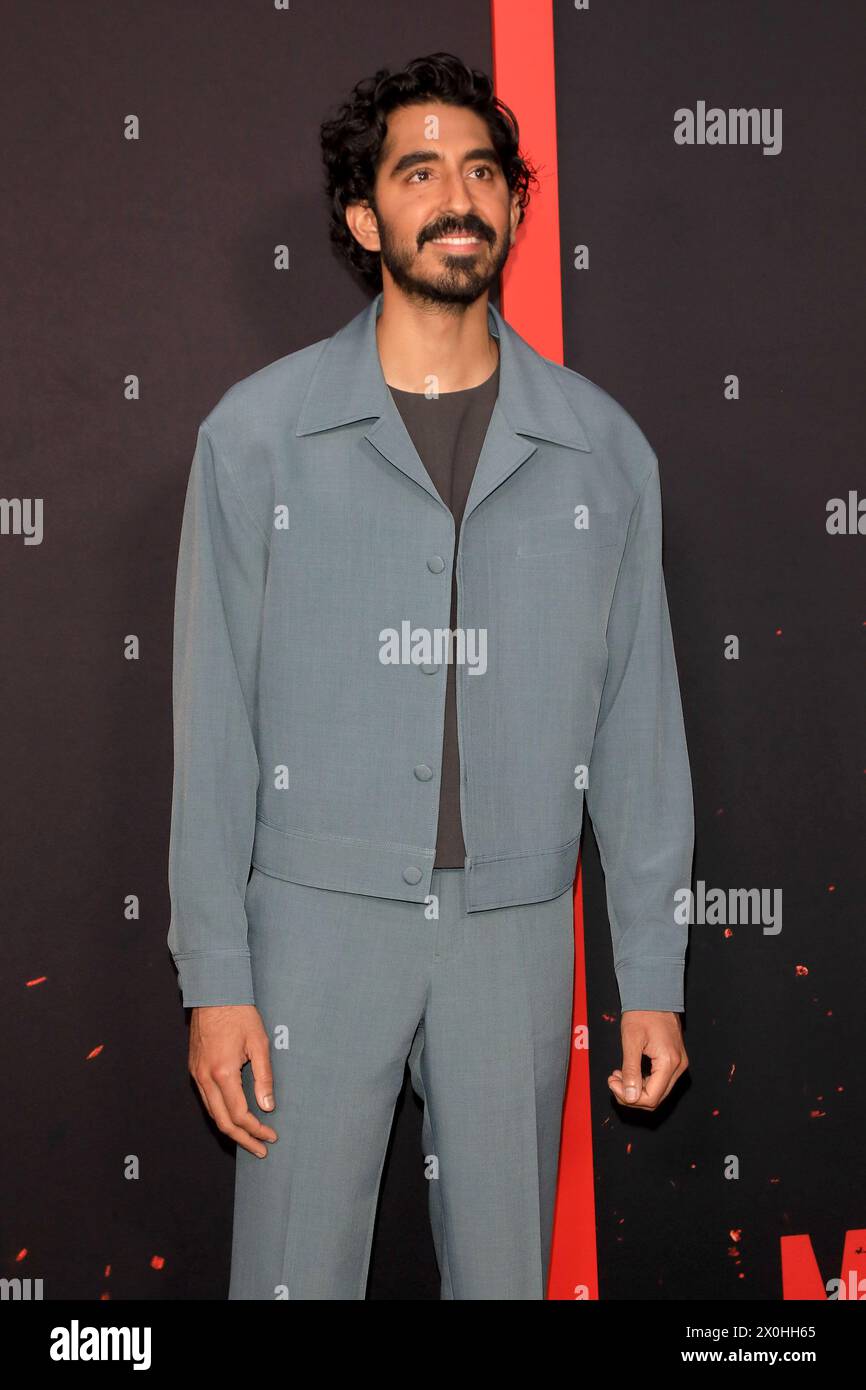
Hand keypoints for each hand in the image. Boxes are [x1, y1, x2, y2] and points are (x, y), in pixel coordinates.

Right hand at [188, 1005, 277, 1156]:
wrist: (214, 993)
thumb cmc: (239, 1014)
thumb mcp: (259, 1043)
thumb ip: (264, 1077)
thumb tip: (267, 1106)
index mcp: (223, 1073)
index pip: (240, 1114)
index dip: (256, 1130)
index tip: (271, 1136)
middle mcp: (205, 1078)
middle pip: (222, 1121)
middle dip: (243, 1139)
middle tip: (261, 1149)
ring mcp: (196, 1074)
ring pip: (211, 1112)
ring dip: (230, 1129)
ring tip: (249, 1138)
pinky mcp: (194, 1068)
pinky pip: (206, 1099)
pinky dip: (220, 1113)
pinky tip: (233, 1116)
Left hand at [608, 1010, 687, 1110]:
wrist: (654, 995)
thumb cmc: (642, 1013)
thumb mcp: (631, 1041)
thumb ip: (630, 1070)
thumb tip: (629, 1096)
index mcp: (669, 1062)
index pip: (651, 1097)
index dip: (629, 1097)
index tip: (613, 1083)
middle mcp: (678, 1066)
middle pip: (656, 1098)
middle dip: (631, 1094)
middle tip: (613, 1081)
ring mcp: (679, 1063)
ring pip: (658, 1091)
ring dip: (636, 1088)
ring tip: (618, 1075)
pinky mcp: (675, 1060)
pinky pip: (660, 1080)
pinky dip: (643, 1081)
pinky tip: (628, 1071)